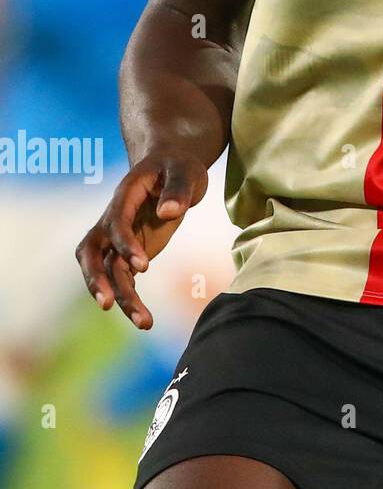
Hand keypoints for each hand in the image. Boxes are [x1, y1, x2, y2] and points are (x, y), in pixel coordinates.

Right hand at [75, 151, 208, 329]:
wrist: (171, 166)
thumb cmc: (178, 166)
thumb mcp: (186, 171)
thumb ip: (178, 189)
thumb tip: (168, 212)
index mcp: (124, 197)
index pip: (115, 224)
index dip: (125, 244)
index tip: (144, 265)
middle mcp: (113, 221)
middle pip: (90, 252)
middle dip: (95, 278)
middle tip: (108, 303)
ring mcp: (118, 239)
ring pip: (106, 272)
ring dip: (120, 297)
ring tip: (144, 323)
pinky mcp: (128, 253)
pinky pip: (122, 278)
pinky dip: (130, 298)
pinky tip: (146, 320)